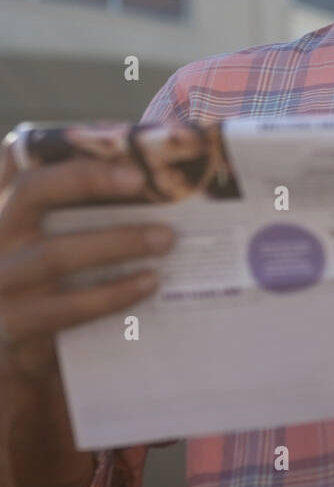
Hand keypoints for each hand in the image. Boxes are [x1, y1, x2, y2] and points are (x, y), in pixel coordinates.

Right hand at [0, 146, 173, 381]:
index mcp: (2, 200)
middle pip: (31, 190)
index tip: (111, 143)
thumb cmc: (50, 271)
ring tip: (164, 238)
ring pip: (55, 253)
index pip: (19, 156)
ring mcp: (1, 278)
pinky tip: (148, 282)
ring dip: (116, 242)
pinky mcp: (15, 322)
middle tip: (140, 179)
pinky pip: (67, 307)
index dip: (60, 145)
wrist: (18, 344)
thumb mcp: (54, 229)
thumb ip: (83, 197)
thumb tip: (144, 156)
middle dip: (86, 179)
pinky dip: (113, 294)